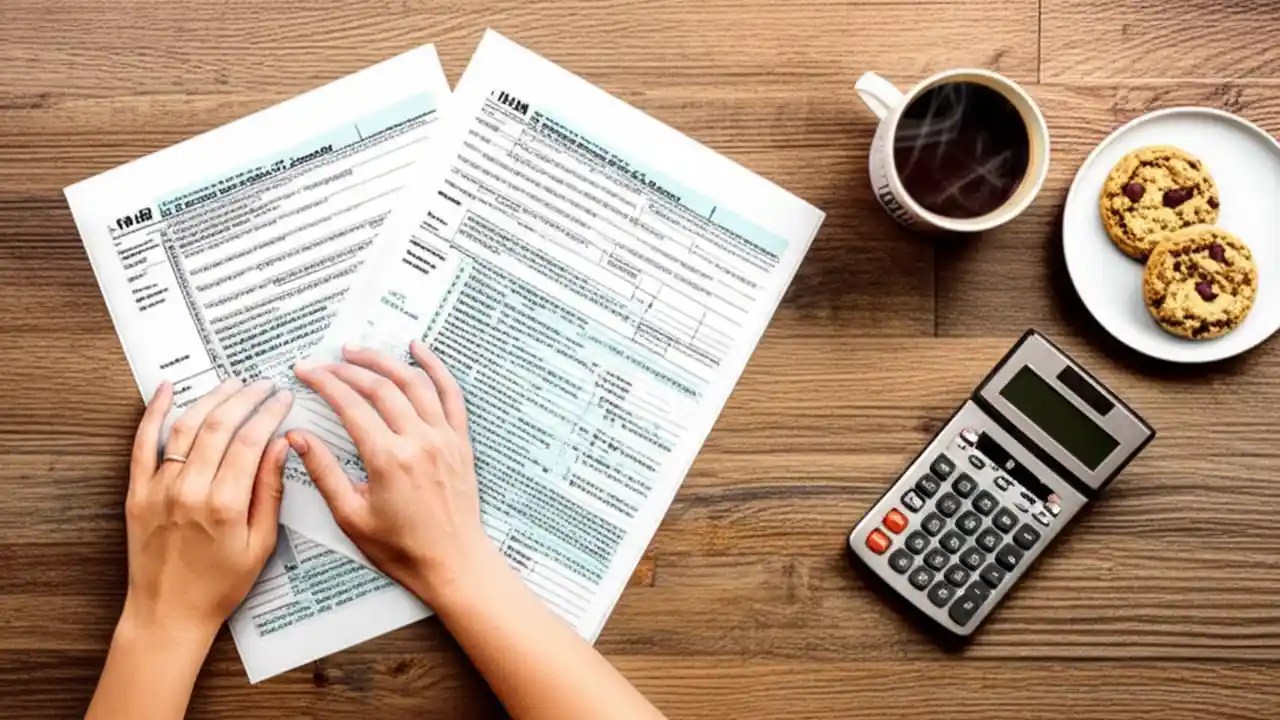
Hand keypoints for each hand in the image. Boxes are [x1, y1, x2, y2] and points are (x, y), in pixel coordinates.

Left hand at [123, 378, 292, 640]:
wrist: (169, 613)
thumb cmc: (220, 585)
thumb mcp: (261, 544)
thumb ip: (270, 492)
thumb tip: (282, 447)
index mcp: (225, 504)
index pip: (252, 441)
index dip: (270, 413)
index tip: (283, 398)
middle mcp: (190, 491)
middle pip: (220, 426)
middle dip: (246, 398)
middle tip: (263, 384)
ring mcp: (160, 489)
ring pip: (185, 427)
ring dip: (210, 398)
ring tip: (231, 383)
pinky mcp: (138, 493)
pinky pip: (143, 444)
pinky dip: (152, 413)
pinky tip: (166, 389)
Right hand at [289, 341, 493, 605]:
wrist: (453, 562)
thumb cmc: (400, 548)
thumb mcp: (351, 516)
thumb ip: (323, 472)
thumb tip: (296, 437)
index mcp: (387, 459)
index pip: (350, 405)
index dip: (324, 383)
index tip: (304, 372)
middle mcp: (418, 441)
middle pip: (380, 387)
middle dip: (347, 369)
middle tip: (325, 361)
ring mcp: (444, 437)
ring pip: (413, 382)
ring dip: (384, 361)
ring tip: (357, 351)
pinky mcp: (460, 440)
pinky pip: (450, 393)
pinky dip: (435, 367)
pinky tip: (417, 349)